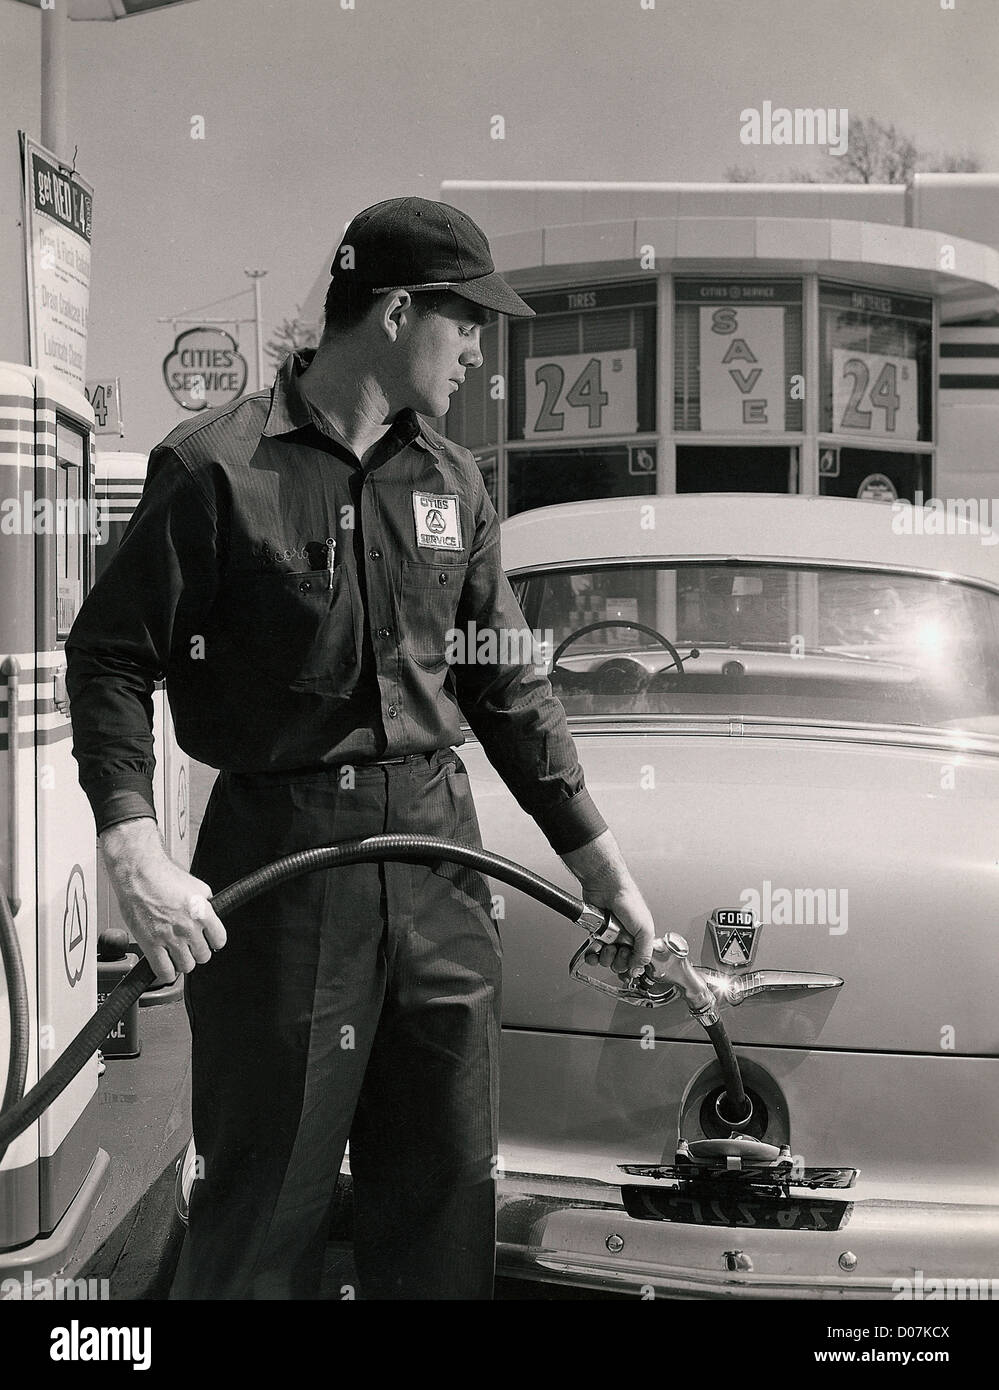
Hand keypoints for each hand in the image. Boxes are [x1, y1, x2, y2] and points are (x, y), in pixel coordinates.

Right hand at [100, 818, 226, 984]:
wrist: (138, 873)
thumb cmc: (163, 875)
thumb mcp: (197, 887)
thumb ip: (207, 906)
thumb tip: (211, 918)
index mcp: (202, 913)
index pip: (219, 940)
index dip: (213, 941)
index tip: (208, 940)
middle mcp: (188, 927)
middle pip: (203, 956)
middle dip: (197, 951)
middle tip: (190, 945)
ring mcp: (169, 938)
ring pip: (186, 966)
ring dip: (183, 961)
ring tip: (177, 953)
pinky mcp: (150, 944)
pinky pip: (164, 971)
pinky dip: (167, 973)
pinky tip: (167, 966)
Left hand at [581, 878, 656, 981]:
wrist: (606, 888)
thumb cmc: (628, 901)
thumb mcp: (645, 930)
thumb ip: (644, 953)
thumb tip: (638, 970)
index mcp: (639, 938)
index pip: (636, 962)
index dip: (631, 969)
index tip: (628, 972)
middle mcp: (625, 938)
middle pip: (620, 964)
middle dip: (619, 961)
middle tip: (619, 949)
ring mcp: (610, 937)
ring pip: (606, 960)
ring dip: (605, 956)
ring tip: (607, 944)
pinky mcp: (596, 934)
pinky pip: (592, 953)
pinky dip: (592, 955)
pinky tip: (595, 949)